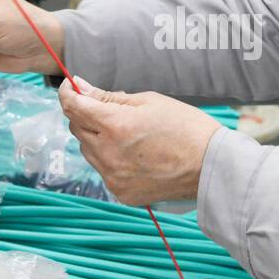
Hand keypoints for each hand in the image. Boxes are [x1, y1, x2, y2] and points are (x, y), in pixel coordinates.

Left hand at [58, 77, 222, 205]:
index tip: (71, 86)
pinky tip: (135, 155)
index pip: (73, 106)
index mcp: (115, 125)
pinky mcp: (121, 192)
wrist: (211, 167)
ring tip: (128, 134)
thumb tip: (80, 88)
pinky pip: (103, 171)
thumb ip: (108, 97)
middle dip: (85, 114)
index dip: (68, 92)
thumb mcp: (148, 101)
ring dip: (97, 138)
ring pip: (88, 150)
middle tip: (107, 109)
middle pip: (77, 128)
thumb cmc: (185, 127)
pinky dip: (110, 159)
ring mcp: (113, 177)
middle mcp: (108, 153)